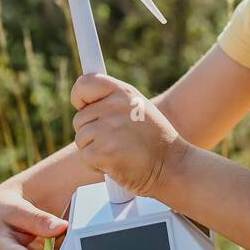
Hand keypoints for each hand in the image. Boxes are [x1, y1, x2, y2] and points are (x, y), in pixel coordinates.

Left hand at [70, 72, 190, 198]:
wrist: (171, 166)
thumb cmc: (155, 140)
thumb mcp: (139, 108)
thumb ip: (113, 101)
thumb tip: (84, 102)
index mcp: (122, 93)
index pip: (84, 84)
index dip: (79, 97)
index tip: (82, 106)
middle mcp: (113, 108)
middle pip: (80, 118)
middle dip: (91, 132)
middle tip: (115, 139)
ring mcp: (107, 130)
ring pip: (81, 139)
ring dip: (94, 149)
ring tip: (118, 151)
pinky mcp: (102, 152)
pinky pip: (85, 157)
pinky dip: (96, 165)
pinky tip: (115, 163)